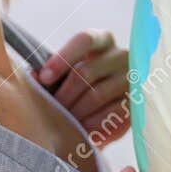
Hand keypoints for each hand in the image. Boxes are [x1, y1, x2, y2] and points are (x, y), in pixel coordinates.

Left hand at [35, 29, 130, 146]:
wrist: (110, 103)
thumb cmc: (81, 82)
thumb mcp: (68, 71)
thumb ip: (52, 72)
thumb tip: (33, 77)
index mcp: (102, 40)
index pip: (84, 40)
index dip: (62, 58)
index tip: (44, 78)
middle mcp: (122, 55)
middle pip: (87, 71)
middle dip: (64, 93)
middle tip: (50, 108)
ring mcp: (132, 79)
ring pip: (97, 95)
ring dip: (75, 110)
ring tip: (62, 121)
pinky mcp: (137, 103)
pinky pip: (111, 114)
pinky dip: (93, 124)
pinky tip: (81, 131)